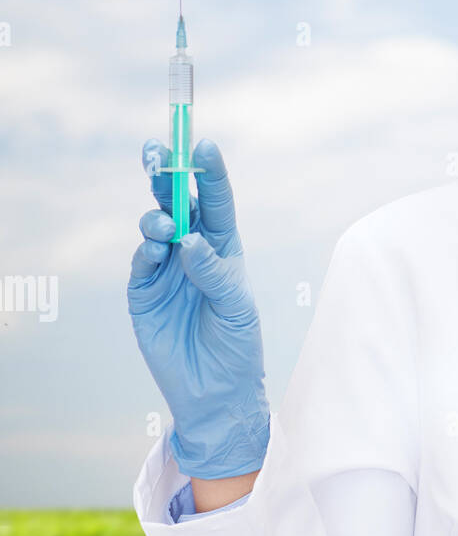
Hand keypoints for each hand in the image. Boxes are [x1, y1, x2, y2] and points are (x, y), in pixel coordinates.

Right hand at [128, 138, 269, 478]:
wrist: (217, 391)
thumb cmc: (238, 343)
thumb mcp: (236, 305)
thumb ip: (214, 271)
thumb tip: (189, 239)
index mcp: (224, 245)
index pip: (216, 199)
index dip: (209, 171)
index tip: (202, 144)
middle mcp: (193, 249)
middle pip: (177, 203)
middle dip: (166, 175)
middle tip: (157, 155)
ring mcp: (166, 269)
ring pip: (154, 227)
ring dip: (156, 218)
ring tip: (164, 226)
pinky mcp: (144, 293)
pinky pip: (141, 264)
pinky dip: (146, 252)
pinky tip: (156, 250)